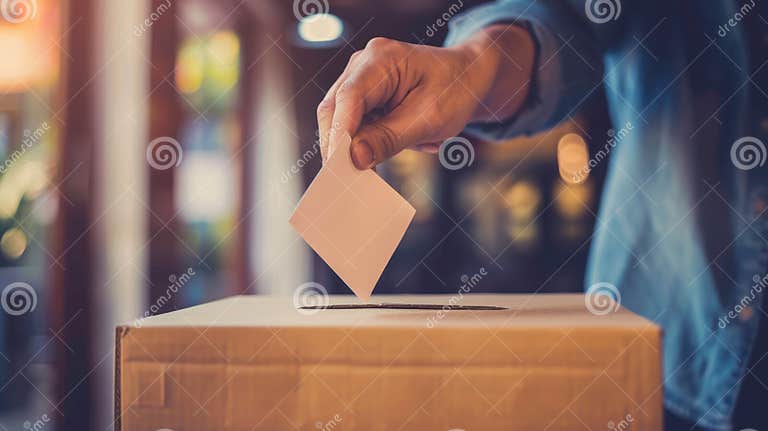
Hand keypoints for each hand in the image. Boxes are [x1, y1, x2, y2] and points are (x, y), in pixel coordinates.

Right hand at [317, 25, 533, 169]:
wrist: (468, 78)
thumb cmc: (455, 90)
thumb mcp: (428, 119)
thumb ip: (389, 138)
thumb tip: (356, 158)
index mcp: (381, 59)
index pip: (349, 97)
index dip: (340, 133)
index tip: (339, 166)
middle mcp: (363, 64)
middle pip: (335, 109)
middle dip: (341, 145)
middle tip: (349, 181)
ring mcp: (360, 79)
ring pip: (341, 120)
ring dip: (361, 144)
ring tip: (398, 153)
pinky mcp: (363, 96)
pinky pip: (355, 124)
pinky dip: (371, 141)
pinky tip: (404, 142)